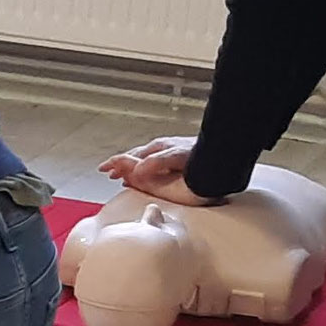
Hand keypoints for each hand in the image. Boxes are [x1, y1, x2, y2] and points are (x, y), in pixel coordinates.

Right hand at [99, 136, 213, 203]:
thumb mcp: (175, 156)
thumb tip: (136, 171)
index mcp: (157, 149)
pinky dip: (144, 171)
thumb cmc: (201, 154)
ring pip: (143, 162)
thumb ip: (155, 164)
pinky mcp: (174, 164)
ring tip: (123, 175)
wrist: (221, 158)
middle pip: (135, 158)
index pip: (130, 156)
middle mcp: (160, 153)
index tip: (104, 169)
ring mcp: (166, 158)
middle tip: (110, 172)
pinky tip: (146, 176)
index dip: (116, 163)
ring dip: (131, 169)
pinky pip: (153, 167)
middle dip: (121, 165)